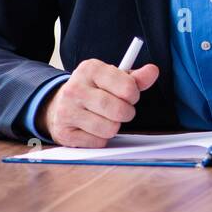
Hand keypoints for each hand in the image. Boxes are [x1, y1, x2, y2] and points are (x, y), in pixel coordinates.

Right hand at [37, 58, 159, 147]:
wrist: (59, 104)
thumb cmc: (94, 90)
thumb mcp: (113, 78)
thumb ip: (136, 78)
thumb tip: (152, 71)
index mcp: (90, 69)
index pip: (127, 87)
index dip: (133, 95)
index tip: (130, 95)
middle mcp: (75, 88)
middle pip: (118, 110)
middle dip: (126, 113)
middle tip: (122, 110)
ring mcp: (66, 111)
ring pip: (109, 129)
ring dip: (113, 127)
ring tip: (106, 118)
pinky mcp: (64, 132)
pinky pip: (97, 142)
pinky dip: (101, 139)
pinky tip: (93, 128)